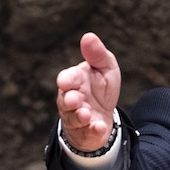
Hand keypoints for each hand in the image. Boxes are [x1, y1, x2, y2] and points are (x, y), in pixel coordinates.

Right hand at [55, 32, 121, 151]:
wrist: (104, 114)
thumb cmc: (100, 87)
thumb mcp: (105, 67)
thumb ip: (97, 54)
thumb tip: (88, 36)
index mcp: (75, 80)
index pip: (67, 78)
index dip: (66, 80)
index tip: (65, 81)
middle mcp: (71, 99)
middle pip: (66, 100)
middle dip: (69, 100)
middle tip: (74, 99)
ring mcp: (77, 118)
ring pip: (73, 118)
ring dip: (79, 116)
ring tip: (86, 114)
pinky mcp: (86, 132)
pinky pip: (87, 133)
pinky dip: (93, 131)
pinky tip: (99, 127)